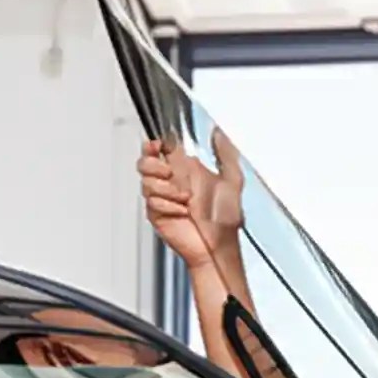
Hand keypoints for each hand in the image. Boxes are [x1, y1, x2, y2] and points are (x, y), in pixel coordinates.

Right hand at [136, 128, 244, 269]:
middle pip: (145, 162)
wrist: (218, 245)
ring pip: (146, 181)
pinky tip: (182, 212)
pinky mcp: (156, 214)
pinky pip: (151, 202)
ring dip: (168, 189)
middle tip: (172, 176)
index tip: (158, 145)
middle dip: (157, 167)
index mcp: (187, 171)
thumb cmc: (226, 219)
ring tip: (186, 200)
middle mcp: (172, 182)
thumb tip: (219, 132)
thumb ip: (226, 153)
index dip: (154, 144)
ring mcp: (162, 198)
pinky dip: (168, 205)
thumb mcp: (233, 180)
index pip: (161, 149)